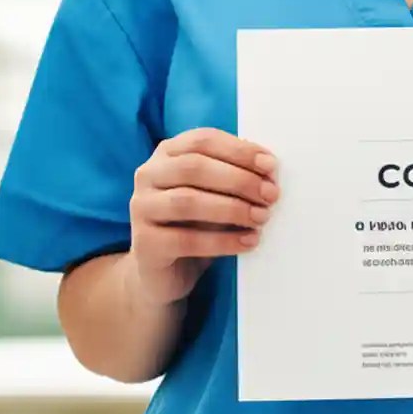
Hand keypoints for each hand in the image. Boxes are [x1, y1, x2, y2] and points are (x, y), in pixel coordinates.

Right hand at [128, 128, 278, 306]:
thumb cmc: (195, 225)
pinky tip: (248, 241)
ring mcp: (141, 208)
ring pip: (188, 201)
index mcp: (167, 153)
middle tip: (271, 195)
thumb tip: (269, 170)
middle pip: (195, 167)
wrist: (163, 273)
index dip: (239, 150)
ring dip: (232, 209)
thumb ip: (234, 178)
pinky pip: (186, 239)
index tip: (271, 166)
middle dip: (239, 179)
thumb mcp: (215, 195)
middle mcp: (148, 175)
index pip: (203, 140)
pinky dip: (223, 241)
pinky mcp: (144, 243)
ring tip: (262, 218)